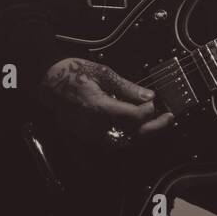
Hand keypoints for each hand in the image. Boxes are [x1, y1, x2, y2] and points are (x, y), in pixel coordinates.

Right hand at [42, 58, 173, 139]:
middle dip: (154, 128)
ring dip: (142, 134)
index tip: (159, 103)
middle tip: (168, 118)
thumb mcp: (103, 73)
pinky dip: (127, 137)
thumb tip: (148, 95)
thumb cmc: (73, 73)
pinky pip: (111, 142)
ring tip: (156, 123)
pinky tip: (136, 128)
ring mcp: (89, 135)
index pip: (134, 117)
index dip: (150, 111)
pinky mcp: (86, 137)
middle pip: (132, 136)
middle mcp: (94, 127)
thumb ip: (127, 87)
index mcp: (99, 108)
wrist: (47, 80)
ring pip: (123, 142)